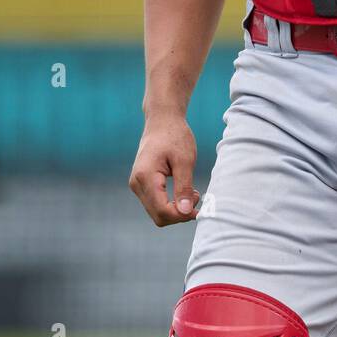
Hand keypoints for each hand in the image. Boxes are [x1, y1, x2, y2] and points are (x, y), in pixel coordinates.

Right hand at [129, 112, 199, 226]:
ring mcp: (137, 185)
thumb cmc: (175, 136)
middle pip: (158, 216)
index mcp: (145, 177)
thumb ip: (184, 187)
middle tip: (197, 197)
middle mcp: (136, 184)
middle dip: (179, 214)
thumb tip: (185, 212)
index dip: (181, 215)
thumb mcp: (185, 160)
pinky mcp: (141, 185)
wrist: (162, 121)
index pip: (162, 211)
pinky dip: (170, 204)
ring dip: (176, 210)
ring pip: (156, 212)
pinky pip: (155, 204)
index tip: (199, 208)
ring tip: (192, 193)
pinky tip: (183, 192)